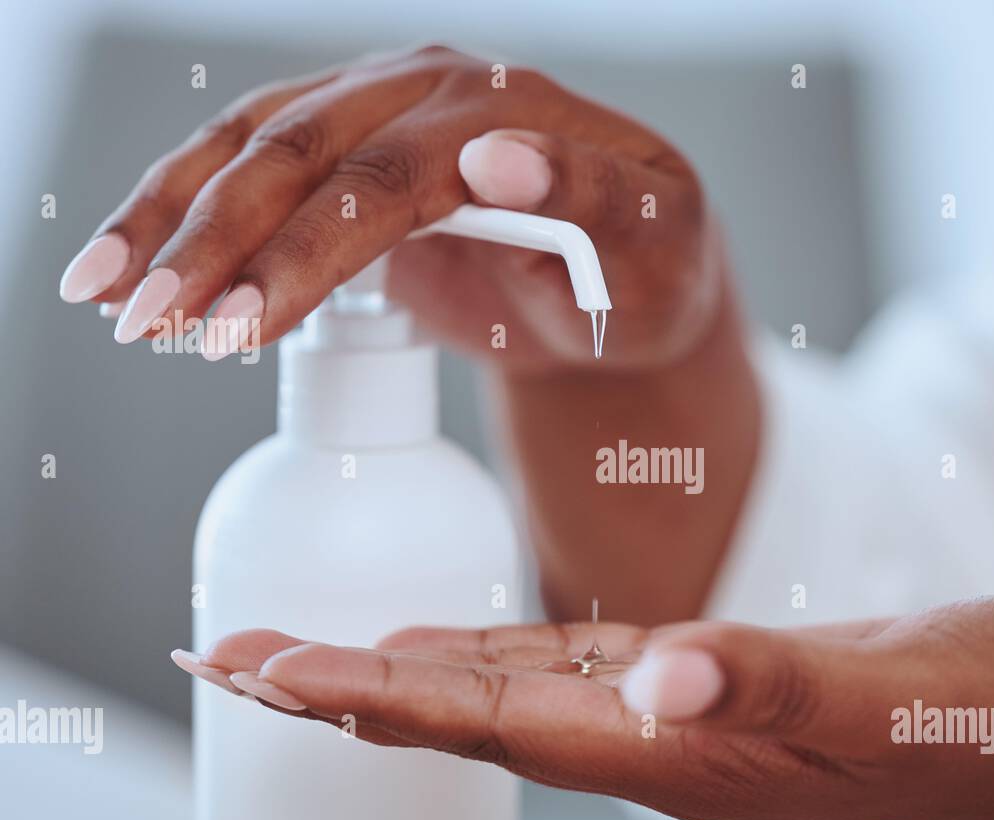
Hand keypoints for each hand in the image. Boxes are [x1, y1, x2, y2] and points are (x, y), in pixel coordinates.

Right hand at [60, 46, 723, 371]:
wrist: (629, 276)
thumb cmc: (650, 273)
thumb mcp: (656, 247)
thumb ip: (591, 200)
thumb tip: (499, 159)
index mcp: (508, 106)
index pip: (386, 177)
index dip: (308, 252)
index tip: (241, 326)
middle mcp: (431, 88)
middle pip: (298, 152)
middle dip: (216, 242)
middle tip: (155, 327)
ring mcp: (380, 105)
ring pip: (251, 145)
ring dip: (172, 220)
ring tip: (108, 301)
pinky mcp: (347, 141)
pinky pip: (247, 162)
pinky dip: (183, 210)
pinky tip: (127, 262)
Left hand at [177, 597, 993, 819]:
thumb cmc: (975, 709)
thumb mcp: (882, 691)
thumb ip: (767, 681)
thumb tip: (657, 678)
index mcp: (677, 749)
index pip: (490, 725)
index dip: (373, 699)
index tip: (267, 676)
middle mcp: (652, 741)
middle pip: (464, 717)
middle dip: (342, 689)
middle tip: (230, 660)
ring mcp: (672, 715)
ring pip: (501, 695)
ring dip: (397, 675)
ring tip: (305, 656)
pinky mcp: (699, 682)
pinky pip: (562, 674)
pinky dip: (486, 659)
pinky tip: (443, 648)